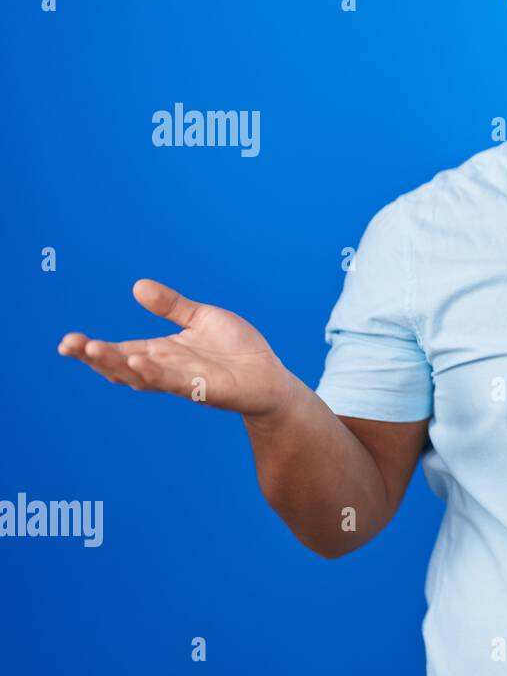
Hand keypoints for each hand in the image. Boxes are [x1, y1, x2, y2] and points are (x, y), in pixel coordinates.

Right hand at [57, 278, 295, 417]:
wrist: (270, 375)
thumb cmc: (236, 349)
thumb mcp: (201, 318)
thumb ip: (171, 305)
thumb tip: (138, 286)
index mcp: (161, 351)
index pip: (120, 350)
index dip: (93, 348)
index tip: (67, 341)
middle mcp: (166, 368)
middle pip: (122, 365)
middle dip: (95, 356)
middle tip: (68, 345)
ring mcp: (184, 381)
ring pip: (143, 376)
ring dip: (117, 364)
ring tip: (94, 350)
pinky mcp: (205, 389)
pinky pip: (176, 382)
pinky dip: (157, 374)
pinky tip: (140, 362)